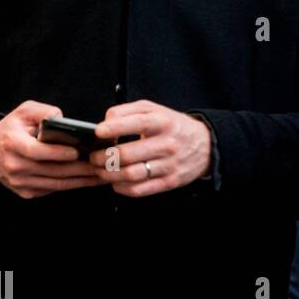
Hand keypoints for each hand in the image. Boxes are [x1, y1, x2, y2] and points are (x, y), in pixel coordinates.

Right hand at [0, 100, 103, 198]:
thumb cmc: (11, 130)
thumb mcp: (23, 112)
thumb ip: (43, 111)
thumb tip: (62, 118)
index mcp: (12, 143)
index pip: (36, 151)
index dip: (57, 153)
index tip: (76, 152)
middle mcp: (14, 166)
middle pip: (52, 170)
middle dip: (79, 168)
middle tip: (101, 164)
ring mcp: (20, 182)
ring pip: (56, 184)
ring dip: (81, 181)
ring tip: (101, 174)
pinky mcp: (26, 192)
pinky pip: (52, 190)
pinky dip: (71, 186)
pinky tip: (86, 180)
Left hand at [88, 100, 211, 195]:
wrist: (205, 145)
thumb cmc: (170, 125)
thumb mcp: (153, 109)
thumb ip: (126, 111)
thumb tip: (104, 122)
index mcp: (162, 122)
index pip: (136, 123)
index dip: (114, 128)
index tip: (98, 132)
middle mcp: (166, 144)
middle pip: (127, 154)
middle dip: (102, 157)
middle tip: (93, 157)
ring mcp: (169, 165)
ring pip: (131, 174)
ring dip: (108, 174)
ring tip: (100, 169)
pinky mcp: (170, 182)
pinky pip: (140, 189)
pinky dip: (121, 187)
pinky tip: (115, 181)